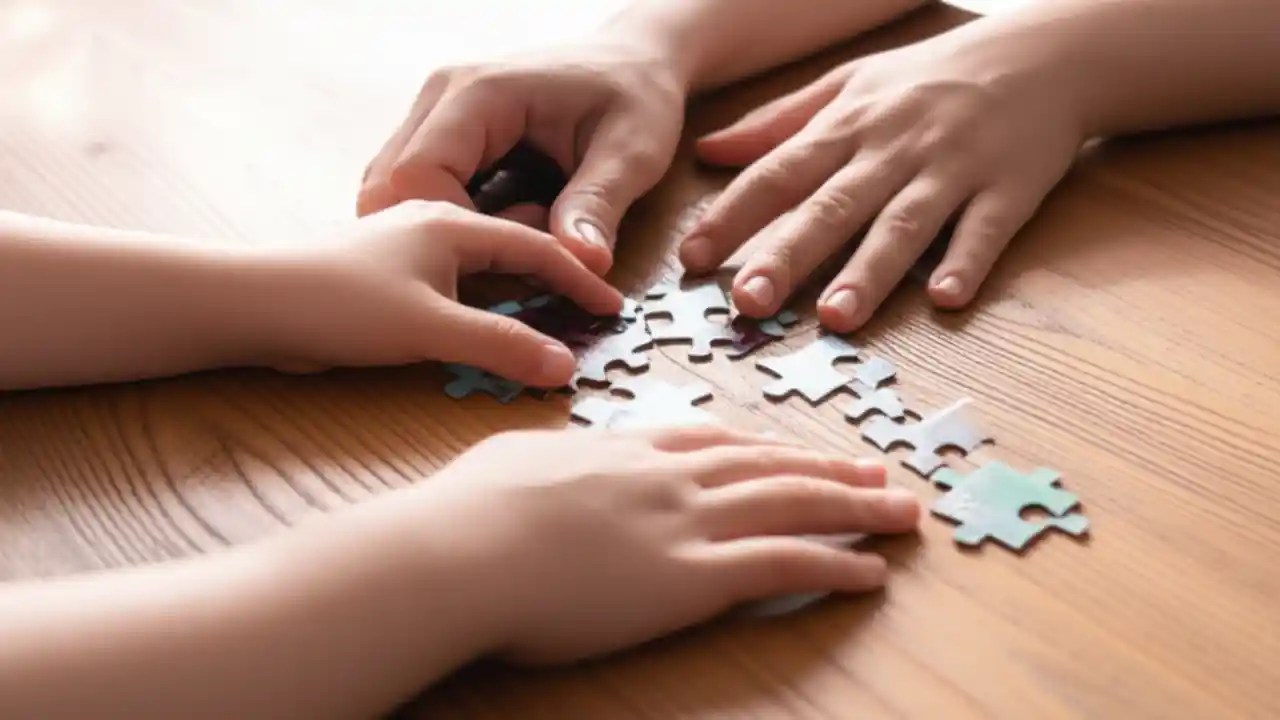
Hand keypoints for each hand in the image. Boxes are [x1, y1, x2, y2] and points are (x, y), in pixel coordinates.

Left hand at [260, 200, 620, 385]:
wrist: (252, 302)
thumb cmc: (340, 304)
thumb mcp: (430, 328)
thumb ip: (500, 347)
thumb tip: (564, 367)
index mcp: (453, 224)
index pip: (536, 247)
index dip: (578, 277)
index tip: (612, 305)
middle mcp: (434, 223)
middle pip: (511, 246)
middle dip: (552, 277)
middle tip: (586, 310)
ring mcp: (407, 246)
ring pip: (480, 265)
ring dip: (515, 290)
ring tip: (547, 317)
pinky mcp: (386, 272)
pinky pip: (453, 281)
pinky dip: (482, 300)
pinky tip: (483, 322)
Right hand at [357, 41, 687, 274]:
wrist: (635, 61)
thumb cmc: (637, 97)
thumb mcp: (631, 153)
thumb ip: (599, 204)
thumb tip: (583, 265)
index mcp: (479, 92)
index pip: (418, 175)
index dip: (453, 231)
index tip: (507, 260)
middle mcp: (441, 96)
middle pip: (390, 185)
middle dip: (436, 238)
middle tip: (498, 266)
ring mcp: (433, 112)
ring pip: (393, 189)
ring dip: (437, 232)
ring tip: (498, 251)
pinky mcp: (440, 131)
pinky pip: (414, 187)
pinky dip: (443, 220)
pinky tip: (489, 236)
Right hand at [425, 426, 919, 663]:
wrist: (459, 550)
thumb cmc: (465, 511)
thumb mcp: (514, 461)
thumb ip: (555, 458)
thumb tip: (559, 459)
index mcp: (623, 449)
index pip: (712, 441)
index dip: (764, 445)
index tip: (796, 448)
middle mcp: (667, 477)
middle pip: (767, 465)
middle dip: (828, 467)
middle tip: (878, 471)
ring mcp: (684, 524)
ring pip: (791, 504)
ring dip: (854, 506)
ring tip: (900, 509)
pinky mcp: (691, 580)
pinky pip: (781, 567)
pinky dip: (834, 565)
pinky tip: (871, 571)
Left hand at [680, 29, 1083, 330]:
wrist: (1045, 51)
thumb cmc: (932, 76)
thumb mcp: (848, 83)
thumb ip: (778, 122)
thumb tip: (707, 151)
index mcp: (847, 124)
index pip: (778, 172)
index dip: (732, 214)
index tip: (691, 257)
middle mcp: (893, 148)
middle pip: (832, 205)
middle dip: (787, 254)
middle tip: (748, 300)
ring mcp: (952, 169)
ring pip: (903, 225)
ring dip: (869, 272)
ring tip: (836, 318)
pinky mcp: (1009, 188)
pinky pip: (985, 230)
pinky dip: (966, 261)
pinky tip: (946, 298)